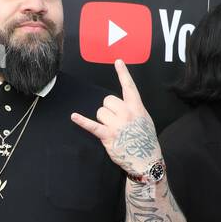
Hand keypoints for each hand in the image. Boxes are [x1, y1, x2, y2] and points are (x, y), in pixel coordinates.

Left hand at [70, 58, 160, 176]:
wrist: (147, 160)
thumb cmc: (145, 140)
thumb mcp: (145, 120)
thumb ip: (134, 109)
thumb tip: (123, 104)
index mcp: (137, 108)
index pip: (129, 87)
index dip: (123, 73)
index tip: (118, 61)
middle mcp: (126, 113)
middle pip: (108, 100)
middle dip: (108, 110)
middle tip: (115, 122)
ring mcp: (117, 124)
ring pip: (100, 112)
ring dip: (102, 120)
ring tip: (112, 130)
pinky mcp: (107, 136)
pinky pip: (92, 125)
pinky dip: (82, 121)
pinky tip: (74, 117)